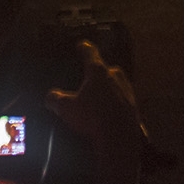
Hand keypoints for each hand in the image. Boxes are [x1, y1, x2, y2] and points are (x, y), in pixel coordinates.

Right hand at [45, 39, 145, 161]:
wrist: (120, 138)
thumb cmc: (92, 118)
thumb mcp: (66, 109)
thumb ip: (55, 99)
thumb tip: (49, 97)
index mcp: (98, 71)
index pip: (90, 53)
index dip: (84, 47)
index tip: (81, 44)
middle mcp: (115, 75)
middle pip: (105, 69)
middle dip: (98, 73)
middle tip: (88, 82)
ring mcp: (127, 90)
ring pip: (116, 83)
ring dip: (108, 88)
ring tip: (98, 100)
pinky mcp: (134, 105)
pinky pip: (122, 99)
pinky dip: (116, 103)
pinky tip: (109, 113)